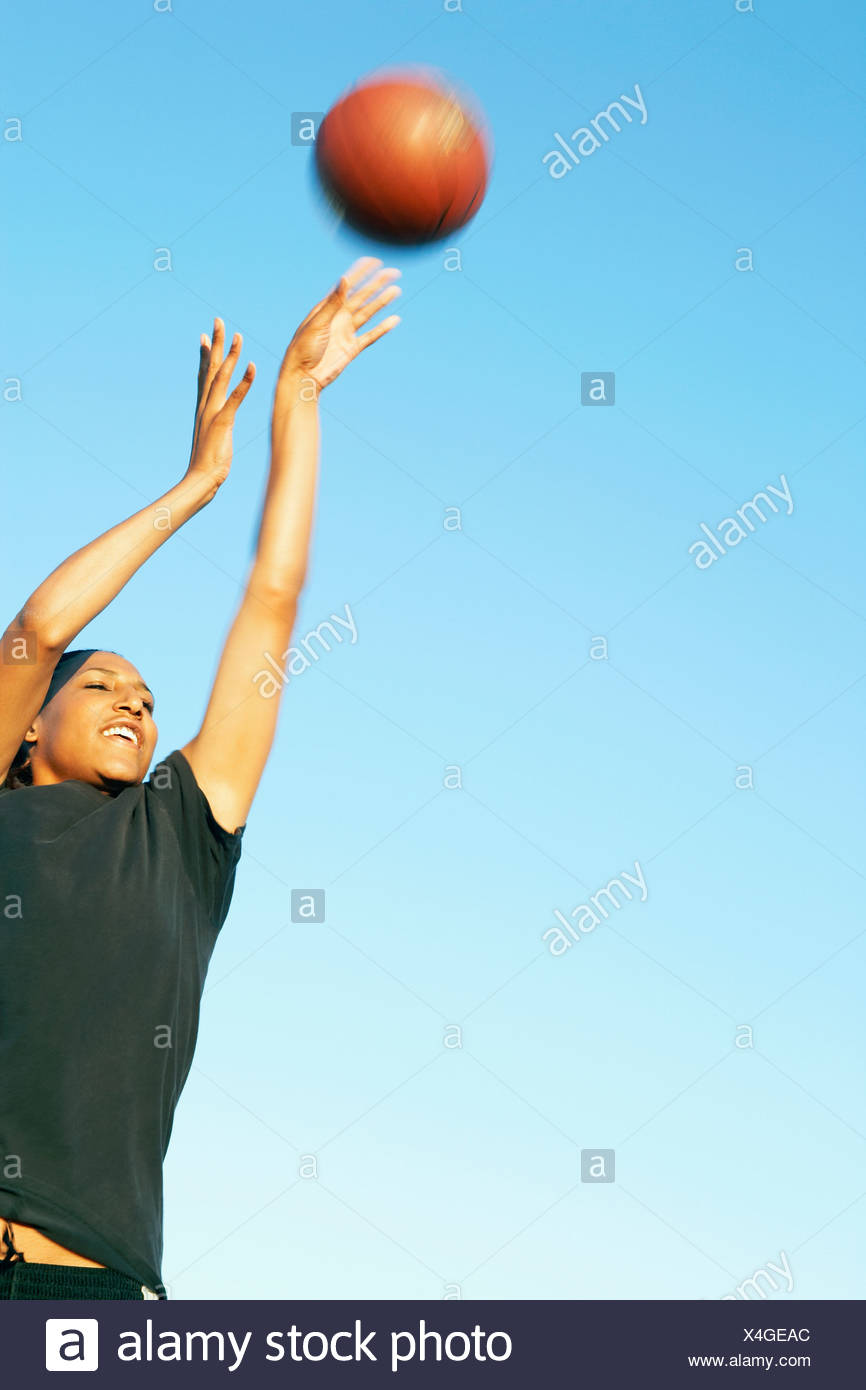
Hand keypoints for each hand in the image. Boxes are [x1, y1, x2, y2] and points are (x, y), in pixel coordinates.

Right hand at [186, 318, 255, 487]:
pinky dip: (243, 382)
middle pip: (210, 368)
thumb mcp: (211, 438)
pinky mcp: (222, 423)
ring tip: (239, 336)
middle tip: (218, 320)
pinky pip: (234, 398)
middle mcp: (205, 406)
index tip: (204, 335)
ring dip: (230, 356)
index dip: (204, 355)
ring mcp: (212, 413)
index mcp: (203, 408)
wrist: (200, 481)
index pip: (203, 375)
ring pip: (221, 377)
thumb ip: (213, 425)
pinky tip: (252, 366)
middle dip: (215, 343)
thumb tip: (215, 420)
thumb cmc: (208, 463)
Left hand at [280, 258, 400, 392]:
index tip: (374, 261)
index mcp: (327, 308)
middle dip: (377, 284)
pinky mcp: (352, 348)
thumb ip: (334, 303)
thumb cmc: (303, 349)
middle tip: (394, 273)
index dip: (361, 272)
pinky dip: (382, 328)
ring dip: (382, 302)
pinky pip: (371, 336)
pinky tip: (394, 320)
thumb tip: (344, 279)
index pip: (347, 285)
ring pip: (368, 313)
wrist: (302, 377)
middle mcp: (338, 317)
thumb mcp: (318, 323)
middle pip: (362, 296)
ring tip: (396, 290)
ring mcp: (346, 332)